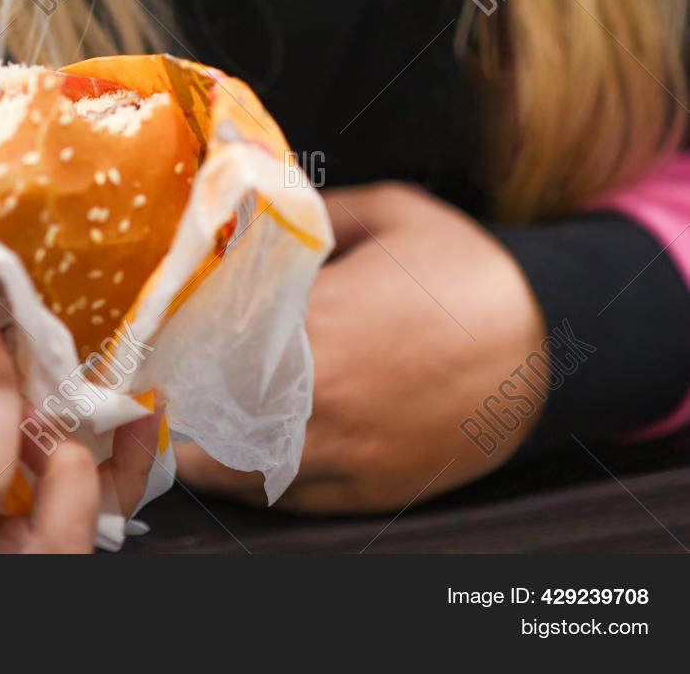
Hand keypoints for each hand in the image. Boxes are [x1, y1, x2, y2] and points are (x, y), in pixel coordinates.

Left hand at [176, 182, 546, 514]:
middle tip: (155, 369)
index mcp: (319, 321)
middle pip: (210, 406)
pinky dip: (251, 475)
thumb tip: (258, 209)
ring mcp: (342, 451)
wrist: (548, 344)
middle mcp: (320, 396)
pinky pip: (281, 495)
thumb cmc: (467, 271)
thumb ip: (314, 211)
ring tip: (181, 414)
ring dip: (203, 441)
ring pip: (235, 465)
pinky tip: (235, 449)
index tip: (158, 320)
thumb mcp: (391, 213)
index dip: (178, 329)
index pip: (212, 333)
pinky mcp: (365, 489)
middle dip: (180, 389)